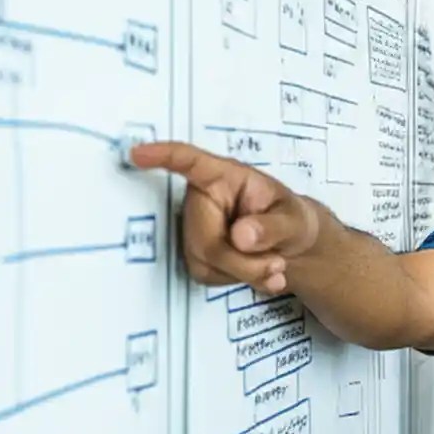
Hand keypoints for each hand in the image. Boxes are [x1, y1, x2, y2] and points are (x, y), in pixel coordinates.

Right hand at [129, 141, 318, 294]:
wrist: (291, 247)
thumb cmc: (292, 221)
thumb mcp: (296, 222)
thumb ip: (274, 227)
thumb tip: (240, 236)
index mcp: (226, 177)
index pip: (191, 162)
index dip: (164, 157)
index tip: (137, 153)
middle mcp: (202, 200)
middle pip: (205, 240)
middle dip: (243, 262)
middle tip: (277, 264)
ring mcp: (194, 229)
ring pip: (205, 262)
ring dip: (244, 273)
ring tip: (273, 264)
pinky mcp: (194, 254)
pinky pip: (208, 275)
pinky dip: (236, 280)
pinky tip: (257, 272)